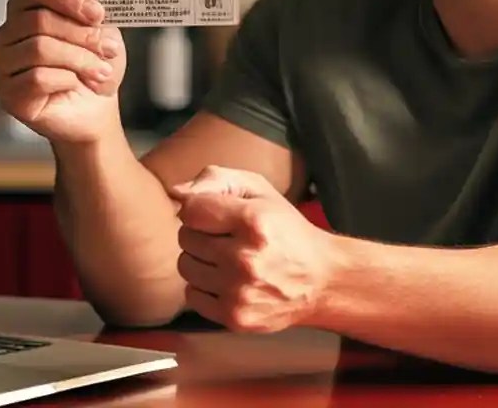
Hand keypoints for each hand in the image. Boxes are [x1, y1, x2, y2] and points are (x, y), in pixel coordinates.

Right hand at [0, 0, 125, 143]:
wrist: (95, 110)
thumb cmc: (94, 67)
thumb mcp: (102, 34)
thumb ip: (93, 16)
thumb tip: (92, 9)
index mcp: (25, 11)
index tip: (98, 14)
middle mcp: (6, 35)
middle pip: (39, 20)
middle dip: (82, 35)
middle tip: (108, 49)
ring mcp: (1, 65)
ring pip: (39, 48)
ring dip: (79, 59)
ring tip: (101, 71)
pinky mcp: (7, 95)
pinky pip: (37, 78)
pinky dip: (67, 80)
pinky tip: (76, 85)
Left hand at [169, 166, 336, 332]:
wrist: (321, 280)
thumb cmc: (286, 230)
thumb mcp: (260, 191)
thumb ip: (216, 179)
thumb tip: (175, 192)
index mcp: (254, 221)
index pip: (191, 211)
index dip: (200, 209)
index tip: (216, 214)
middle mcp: (245, 259)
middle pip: (185, 238)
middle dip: (201, 234)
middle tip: (227, 237)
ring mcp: (239, 292)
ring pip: (185, 267)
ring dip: (200, 260)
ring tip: (227, 259)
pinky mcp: (235, 318)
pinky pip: (192, 296)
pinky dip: (204, 288)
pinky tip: (227, 282)